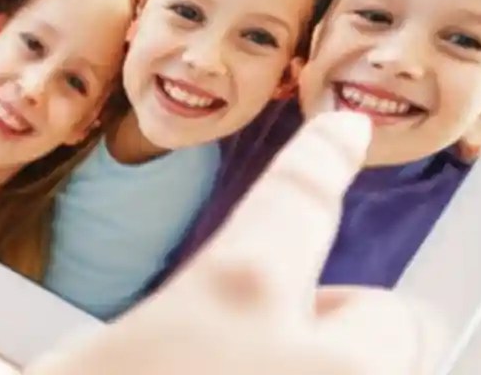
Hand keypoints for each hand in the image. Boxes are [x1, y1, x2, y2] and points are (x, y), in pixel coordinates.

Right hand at [26, 112, 447, 374]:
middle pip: (391, 318)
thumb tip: (212, 337)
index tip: (345, 129)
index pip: (295, 200)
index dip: (320, 156)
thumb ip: (175, 336)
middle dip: (345, 330)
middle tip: (271, 360)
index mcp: (233, 300)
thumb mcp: (89, 364)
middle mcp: (316, 363)